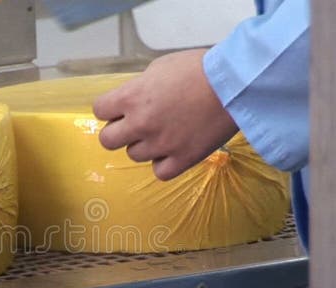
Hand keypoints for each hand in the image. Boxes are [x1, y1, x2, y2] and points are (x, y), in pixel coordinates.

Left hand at [93, 49, 237, 180]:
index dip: (109, 109)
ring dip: (144, 145)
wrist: (235, 85)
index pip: (99, 110)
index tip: (120, 108)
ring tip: (164, 132)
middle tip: (136, 125)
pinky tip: (173, 150)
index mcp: (132, 97)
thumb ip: (139, 88)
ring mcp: (160, 145)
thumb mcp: (160, 68)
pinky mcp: (182, 160)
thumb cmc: (199, 69)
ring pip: (134, 155)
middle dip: (119, 132)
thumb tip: (132, 100)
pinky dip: (163, 163)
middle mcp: (140, 124)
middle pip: (108, 141)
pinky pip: (159, 172)